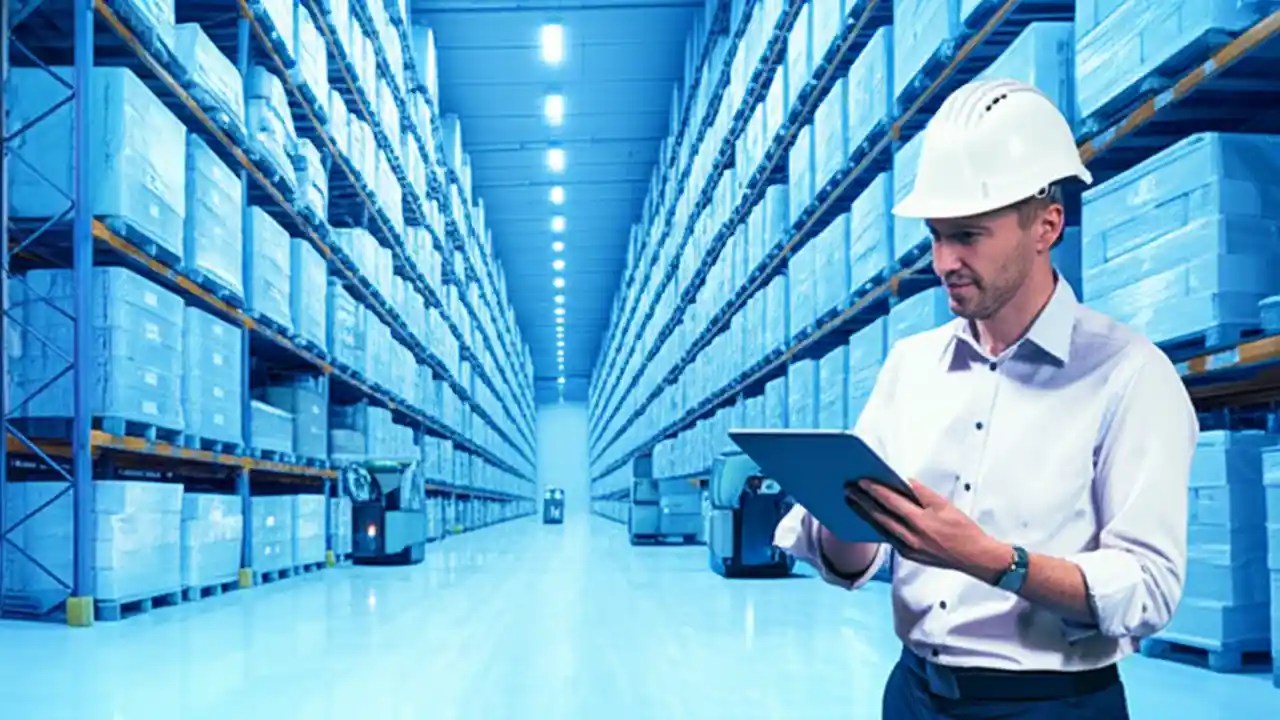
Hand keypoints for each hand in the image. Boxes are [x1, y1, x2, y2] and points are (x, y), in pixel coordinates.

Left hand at [845, 478, 1009, 582]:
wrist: (975, 558)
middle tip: (847, 489)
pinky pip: (888, 538)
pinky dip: (878, 526)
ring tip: (852, 502)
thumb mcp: (944, 506)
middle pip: (880, 516)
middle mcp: (910, 537)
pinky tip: (870, 518)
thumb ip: (922, 493)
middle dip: (862, 501)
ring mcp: (908, 549)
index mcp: (920, 522)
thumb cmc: (962, 530)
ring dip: (865, 514)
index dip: (874, 490)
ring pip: (880, 528)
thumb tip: (904, 482)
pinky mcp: (909, 555)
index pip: (891, 502)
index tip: (860, 481)